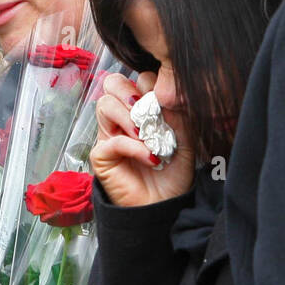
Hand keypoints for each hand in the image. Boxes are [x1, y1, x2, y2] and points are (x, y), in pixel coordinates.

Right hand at [90, 73, 193, 206]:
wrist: (165, 204)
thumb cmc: (172, 173)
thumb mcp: (183, 138)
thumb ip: (177, 115)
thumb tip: (165, 95)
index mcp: (139, 109)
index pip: (134, 80)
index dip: (149, 84)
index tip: (166, 101)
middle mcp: (120, 118)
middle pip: (111, 84)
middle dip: (129, 91)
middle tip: (147, 109)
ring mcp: (109, 135)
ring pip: (104, 104)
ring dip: (129, 117)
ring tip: (147, 136)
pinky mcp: (101, 156)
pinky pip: (113, 141)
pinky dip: (134, 147)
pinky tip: (150, 158)